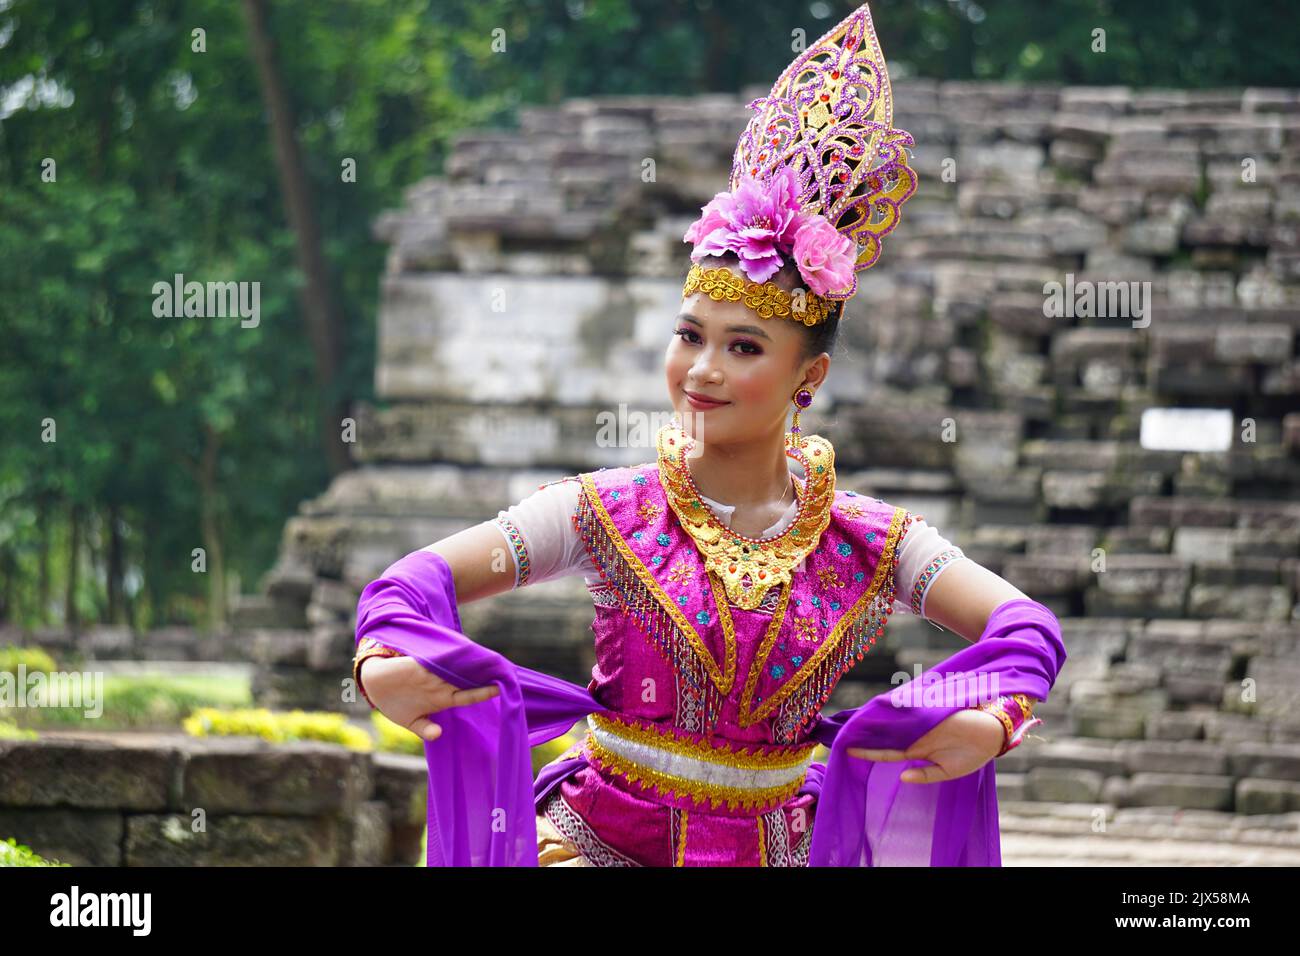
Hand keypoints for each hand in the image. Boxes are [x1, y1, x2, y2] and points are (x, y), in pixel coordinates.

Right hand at [361, 655, 499, 741]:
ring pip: (455, 666)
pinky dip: (448, 655)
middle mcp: (440, 684)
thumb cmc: (395, 703)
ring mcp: (430, 673)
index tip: (500, 689)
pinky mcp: (418, 663)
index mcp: (442, 698)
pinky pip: (435, 657)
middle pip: (466, 678)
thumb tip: (438, 735)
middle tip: (506, 667)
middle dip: (483, 674)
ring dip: (471, 662)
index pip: (468, 695)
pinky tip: (462, 650)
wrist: (373, 684)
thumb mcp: (410, 721)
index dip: (483, 693)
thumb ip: (425, 728)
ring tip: (491, 656)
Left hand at [846, 708, 1005, 783]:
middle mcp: (915, 735)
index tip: (847, 752)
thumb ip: (926, 775)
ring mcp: (920, 721)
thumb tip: (902, 777)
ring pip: (891, 720)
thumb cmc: (973, 754)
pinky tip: (874, 707)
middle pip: (884, 734)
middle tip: (838, 731)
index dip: (868, 752)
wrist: (993, 732)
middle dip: (864, 733)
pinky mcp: (929, 709)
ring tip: (849, 719)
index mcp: (918, 750)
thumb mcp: (948, 772)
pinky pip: (906, 707)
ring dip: (873, 719)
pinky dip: (891, 707)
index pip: (887, 752)